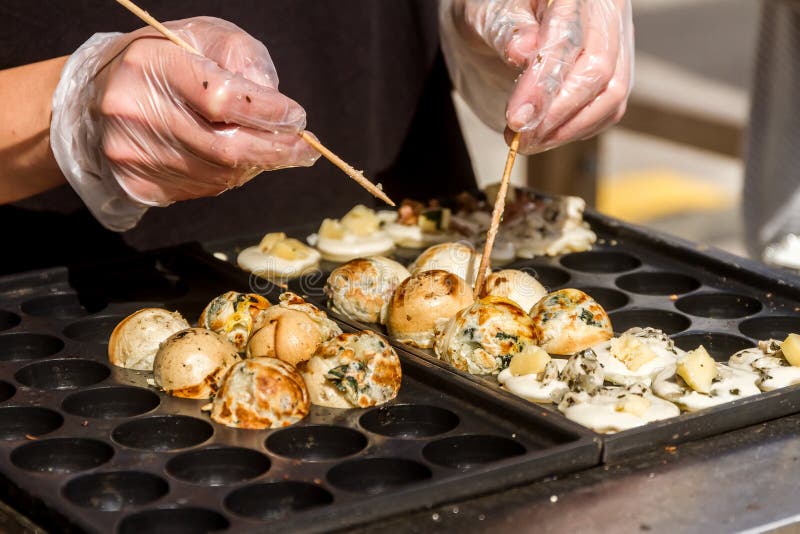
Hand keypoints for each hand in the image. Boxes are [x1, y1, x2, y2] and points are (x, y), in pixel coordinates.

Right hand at [51, 17, 317, 228]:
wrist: (98, 95)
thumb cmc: (162, 61)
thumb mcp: (203, 37)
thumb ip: (244, 59)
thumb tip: (278, 107)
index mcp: (150, 65)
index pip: (220, 98)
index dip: (267, 114)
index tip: (297, 119)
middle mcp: (133, 111)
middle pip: (224, 147)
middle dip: (274, 151)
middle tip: (305, 150)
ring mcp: (131, 154)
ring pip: (218, 175)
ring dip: (254, 166)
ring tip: (270, 150)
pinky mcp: (137, 184)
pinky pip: (202, 190)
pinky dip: (228, 178)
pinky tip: (232, 160)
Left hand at [441, 0, 632, 153]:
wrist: (493, 29)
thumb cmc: (490, 15)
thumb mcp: (485, 15)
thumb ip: (504, 29)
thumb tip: (523, 50)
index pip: (569, 39)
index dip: (544, 83)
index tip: (518, 118)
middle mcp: (605, 14)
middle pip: (599, 71)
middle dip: (557, 113)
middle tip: (521, 136)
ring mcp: (614, 45)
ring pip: (610, 96)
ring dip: (568, 128)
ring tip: (528, 141)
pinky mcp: (612, 75)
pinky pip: (607, 111)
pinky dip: (576, 130)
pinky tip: (545, 135)